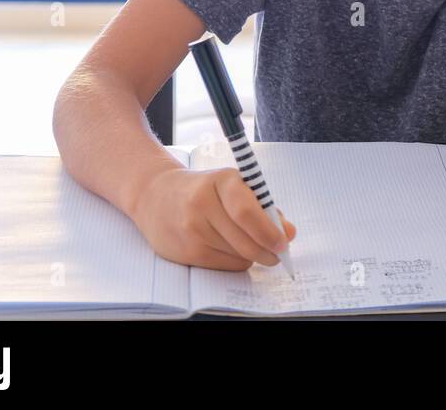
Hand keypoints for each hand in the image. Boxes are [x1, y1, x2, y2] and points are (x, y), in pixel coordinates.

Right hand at [131, 166, 296, 270]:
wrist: (156, 195)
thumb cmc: (205, 190)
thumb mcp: (234, 186)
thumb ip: (264, 207)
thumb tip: (289, 233)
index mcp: (221, 180)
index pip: (247, 212)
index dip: (269, 232)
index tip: (284, 243)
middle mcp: (202, 204)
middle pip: (244, 240)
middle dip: (267, 252)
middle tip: (277, 255)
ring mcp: (190, 229)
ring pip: (236, 255)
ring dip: (251, 257)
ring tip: (252, 248)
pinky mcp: (184, 250)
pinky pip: (222, 265)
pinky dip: (235, 262)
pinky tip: (232, 251)